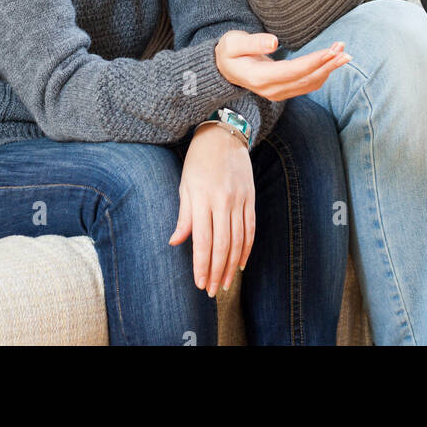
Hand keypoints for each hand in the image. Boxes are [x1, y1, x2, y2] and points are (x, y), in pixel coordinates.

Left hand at [169, 122, 254, 294]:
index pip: (203, 241)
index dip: (202, 266)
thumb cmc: (198, 161)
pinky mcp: (251, 196)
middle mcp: (223, 201)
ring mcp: (240, 199)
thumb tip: (175, 242)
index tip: (200, 284)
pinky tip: (241, 263)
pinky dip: (247, 248)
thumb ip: (184, 216)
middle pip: (223, 245)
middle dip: (217, 272)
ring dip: (233, 265)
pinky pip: (251, 228)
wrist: (223, 135)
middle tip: (213, 292)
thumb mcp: (185, 185)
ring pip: (239, 240)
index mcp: (203, 198)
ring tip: (227, 284)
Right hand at [215, 30, 349, 100]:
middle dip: (327, 65)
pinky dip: (322, 73)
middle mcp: (271, 90)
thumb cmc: (228, 52)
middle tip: (344, 50)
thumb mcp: (233, 43)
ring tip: (344, 53)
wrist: (225, 69)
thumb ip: (252, 43)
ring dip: (328, 69)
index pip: (292, 71)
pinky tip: (332, 62)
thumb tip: (274, 42)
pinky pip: (308, 85)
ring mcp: (279, 93)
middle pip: (305, 79)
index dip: (313, 62)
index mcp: (258, 77)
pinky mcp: (285, 91)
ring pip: (310, 84)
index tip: (330, 51)